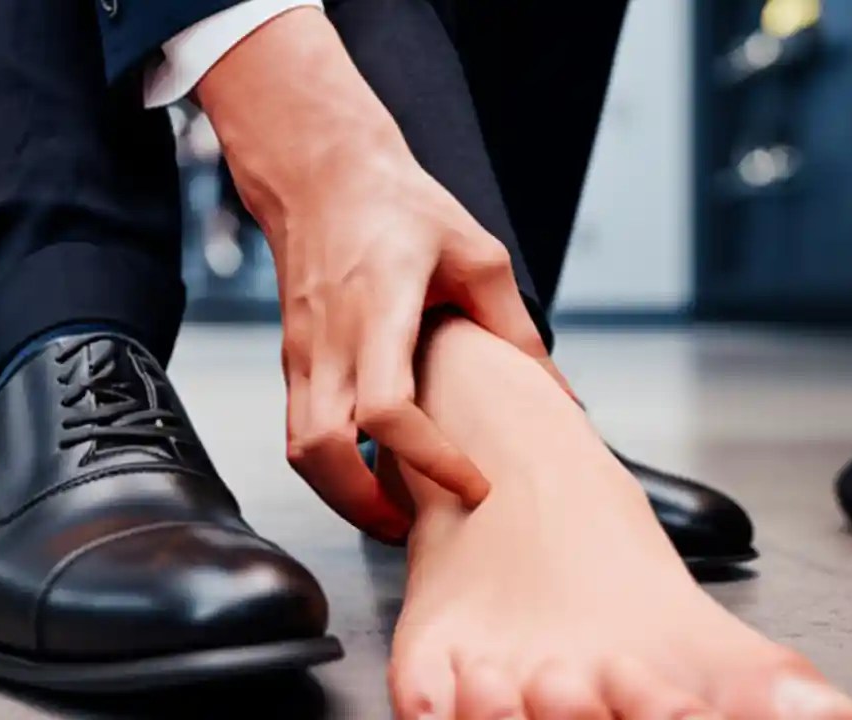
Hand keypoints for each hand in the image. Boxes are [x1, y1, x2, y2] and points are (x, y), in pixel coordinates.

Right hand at [196, 7, 560, 540]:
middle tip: (412, 528)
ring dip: (339, 495)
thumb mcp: (476, 255)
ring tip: (388, 514)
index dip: (428, 459)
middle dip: (365, 505)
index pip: (387, 408)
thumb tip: (559, 395)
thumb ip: (515, 329)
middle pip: (324, 450)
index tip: (471, 484)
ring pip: (300, 450)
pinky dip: (327, 466)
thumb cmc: (398, 206)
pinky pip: (297, 430)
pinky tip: (366, 471)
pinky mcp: (293, 358)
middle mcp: (331, 339)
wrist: (320, 176)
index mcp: (380, 309)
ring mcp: (303, 352)